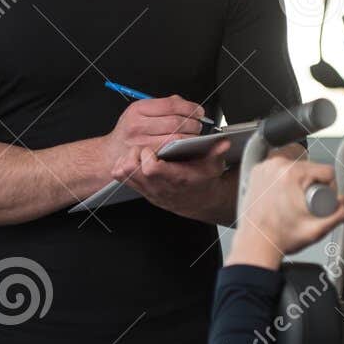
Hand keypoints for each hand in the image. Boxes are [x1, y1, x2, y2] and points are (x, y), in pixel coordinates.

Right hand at [103, 95, 207, 163]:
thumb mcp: (141, 112)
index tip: (198, 112)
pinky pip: (171, 152)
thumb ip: (164, 106)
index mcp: (138, 109)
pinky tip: (185, 146)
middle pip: (175, 122)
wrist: (111, 152)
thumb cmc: (129, 131)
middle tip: (197, 126)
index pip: (171, 105)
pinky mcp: (146, 158)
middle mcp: (138, 125)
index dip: (190, 108)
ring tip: (193, 136)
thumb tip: (187, 105)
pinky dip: (182, 149)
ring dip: (190, 137)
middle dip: (193, 124)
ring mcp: (141, 143)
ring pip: (175, 138)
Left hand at [112, 138, 233, 218]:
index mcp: (175, 179)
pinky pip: (120, 176)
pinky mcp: (140, 188)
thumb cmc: (203, 182)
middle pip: (131, 169)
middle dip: (135, 153)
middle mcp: (158, 186)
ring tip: (140, 152)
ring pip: (123, 172)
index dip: (149, 155)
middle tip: (145, 147)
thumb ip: (216, 152)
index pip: (151, 168)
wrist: (198, 201)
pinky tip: (136, 159)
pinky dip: (123, 164)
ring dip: (127, 158)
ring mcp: (147, 188)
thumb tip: (223, 142)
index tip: (156, 148)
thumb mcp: (213, 166)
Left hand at [227, 158, 343, 268]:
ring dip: (299, 181)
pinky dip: (284, 180)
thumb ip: (338, 215)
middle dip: (313, 185)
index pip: (326, 171)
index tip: (322, 202)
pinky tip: (283, 195)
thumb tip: (342, 202)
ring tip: (293, 201)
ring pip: (295, 168)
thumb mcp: (317, 229)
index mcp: (292, 173)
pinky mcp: (257, 172)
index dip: (331, 188)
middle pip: (310, 168)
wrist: (255, 243)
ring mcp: (264, 168)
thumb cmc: (279, 237)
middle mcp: (276, 165)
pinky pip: (279, 170)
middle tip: (304, 205)